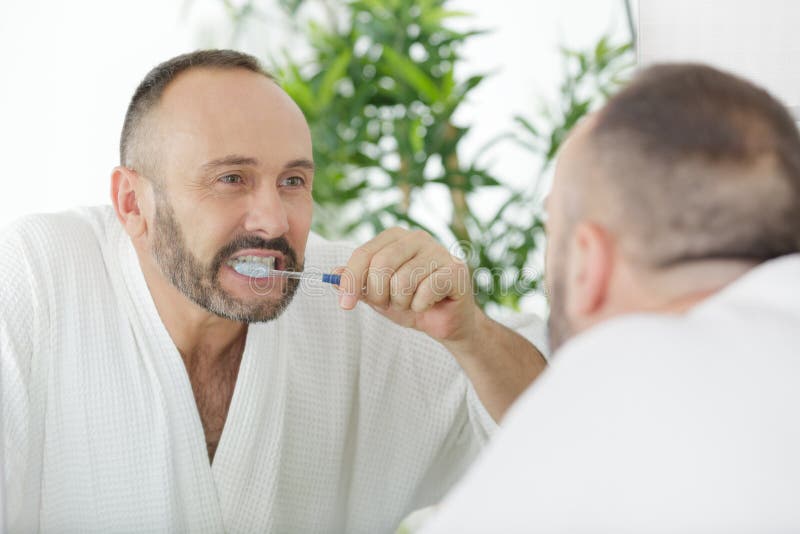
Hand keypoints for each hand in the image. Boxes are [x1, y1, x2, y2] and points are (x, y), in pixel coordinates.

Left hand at [337, 228, 477, 342]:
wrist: (445, 321)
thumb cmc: (411, 302)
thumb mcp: (377, 295)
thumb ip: (357, 283)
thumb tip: (333, 273)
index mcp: (395, 237)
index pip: (364, 253)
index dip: (351, 280)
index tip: (345, 304)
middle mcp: (417, 237)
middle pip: (381, 264)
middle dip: (379, 294)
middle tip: (388, 305)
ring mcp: (438, 251)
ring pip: (403, 281)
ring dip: (402, 303)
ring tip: (412, 303)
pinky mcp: (455, 269)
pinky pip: (425, 292)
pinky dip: (421, 306)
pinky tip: (429, 304)